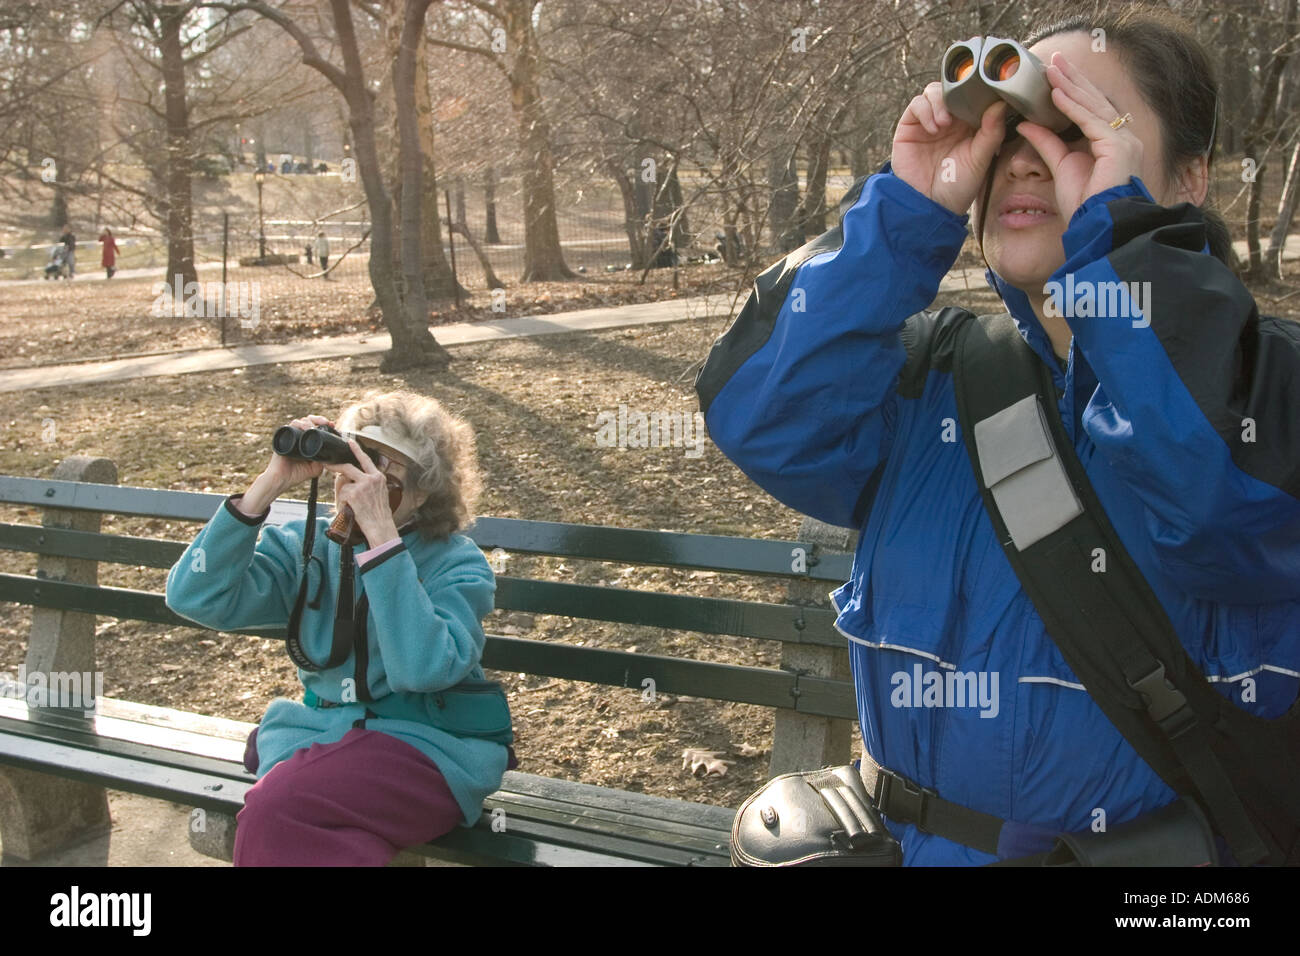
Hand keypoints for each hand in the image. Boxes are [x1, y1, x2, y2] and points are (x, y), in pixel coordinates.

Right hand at [241, 415, 331, 514]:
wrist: (281, 480)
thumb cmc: (296, 475)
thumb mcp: (316, 468)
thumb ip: (324, 461)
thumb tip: (333, 454)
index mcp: (306, 442)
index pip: (315, 427)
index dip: (324, 423)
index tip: (332, 424)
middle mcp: (298, 437)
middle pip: (308, 420)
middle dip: (318, 419)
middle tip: (326, 423)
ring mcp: (291, 437)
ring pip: (300, 421)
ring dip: (309, 422)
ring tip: (314, 428)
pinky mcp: (283, 438)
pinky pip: (290, 426)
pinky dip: (298, 424)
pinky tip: (305, 428)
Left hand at [327, 439, 398, 546]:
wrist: (381, 526)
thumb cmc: (379, 513)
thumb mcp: (380, 494)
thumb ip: (368, 483)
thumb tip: (351, 478)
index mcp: (379, 477)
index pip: (366, 460)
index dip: (357, 450)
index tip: (350, 442)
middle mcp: (372, 479)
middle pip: (349, 467)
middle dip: (336, 466)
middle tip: (327, 464)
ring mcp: (363, 485)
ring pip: (343, 481)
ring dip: (342, 491)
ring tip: (350, 503)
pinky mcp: (354, 493)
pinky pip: (342, 493)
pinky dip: (342, 501)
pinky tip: (350, 508)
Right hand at [892, 83, 1008, 215]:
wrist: (929, 205)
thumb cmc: (957, 186)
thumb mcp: (980, 159)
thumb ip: (991, 131)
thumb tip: (1000, 103)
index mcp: (970, 123)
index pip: (974, 94)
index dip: (979, 88)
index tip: (986, 90)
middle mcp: (950, 119)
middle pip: (953, 87)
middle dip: (958, 92)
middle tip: (962, 110)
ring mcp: (929, 121)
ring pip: (934, 91)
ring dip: (940, 101)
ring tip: (945, 123)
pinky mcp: (910, 126)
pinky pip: (917, 104)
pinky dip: (926, 111)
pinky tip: (934, 128)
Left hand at [1012, 52, 1143, 223]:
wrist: (1097, 225)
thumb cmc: (1083, 204)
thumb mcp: (1060, 166)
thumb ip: (1046, 143)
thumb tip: (1025, 123)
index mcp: (1112, 141)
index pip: (1091, 108)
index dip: (1073, 89)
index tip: (1054, 73)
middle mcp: (1122, 136)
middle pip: (1094, 100)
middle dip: (1073, 79)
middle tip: (1054, 60)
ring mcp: (1124, 140)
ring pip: (1093, 106)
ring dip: (1070, 86)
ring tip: (1052, 69)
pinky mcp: (1118, 146)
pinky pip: (1091, 120)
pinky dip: (1072, 106)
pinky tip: (1056, 93)